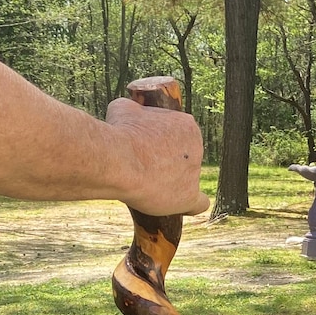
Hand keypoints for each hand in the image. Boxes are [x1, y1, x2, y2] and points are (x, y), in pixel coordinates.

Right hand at [105, 99, 209, 216]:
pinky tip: (182, 205)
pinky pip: (198, 203)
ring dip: (170, 183)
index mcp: (187, 124)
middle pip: (183, 159)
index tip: (146, 150)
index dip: (163, 144)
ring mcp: (195, 173)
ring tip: (144, 184)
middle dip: (166, 163)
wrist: (117, 159)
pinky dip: (189, 205)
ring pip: (185, 180)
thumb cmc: (119, 133)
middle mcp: (197, 147)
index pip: (179, 136)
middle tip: (142, 168)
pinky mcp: (188, 196)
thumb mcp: (123, 109)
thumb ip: (135, 111)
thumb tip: (133, 112)